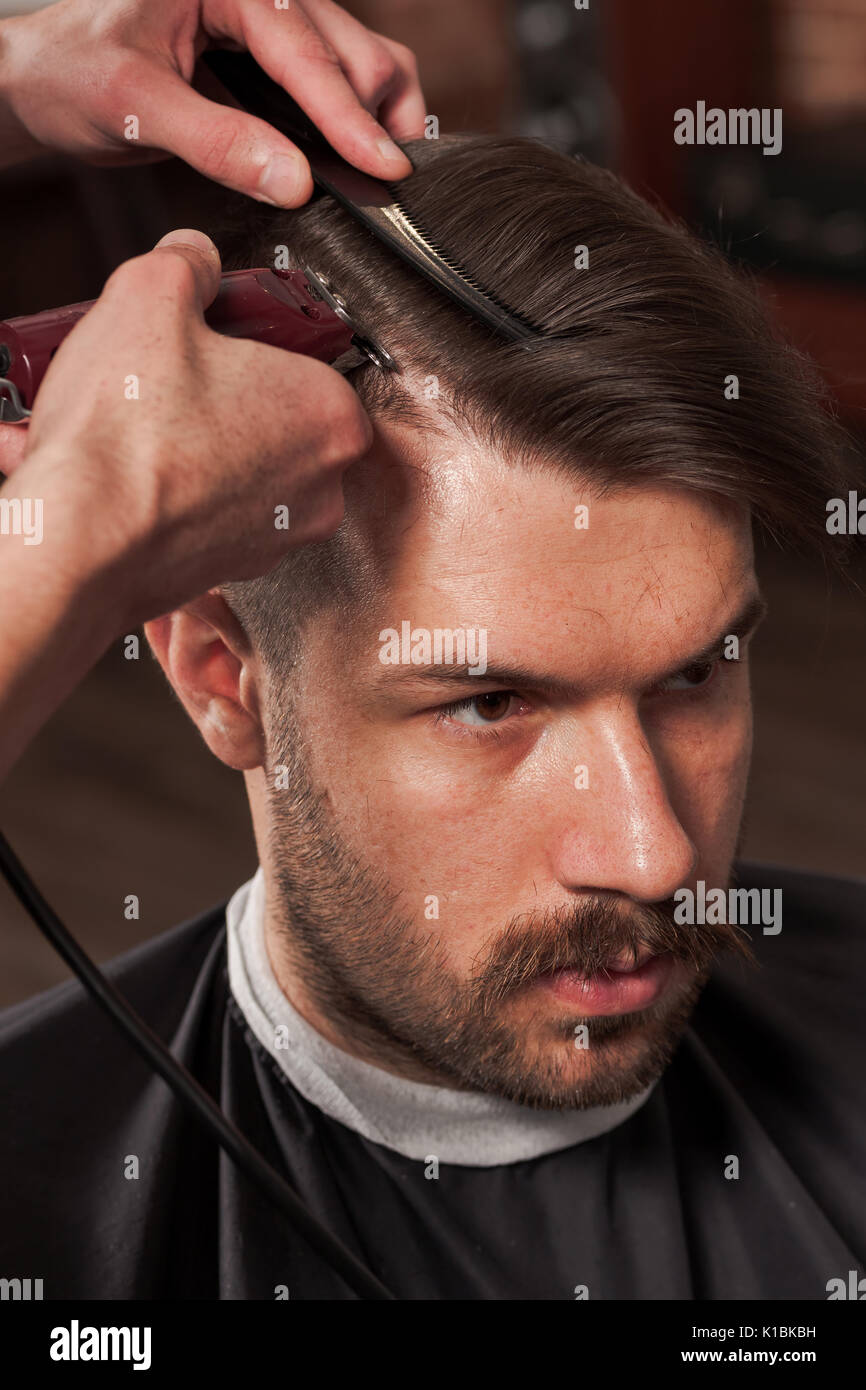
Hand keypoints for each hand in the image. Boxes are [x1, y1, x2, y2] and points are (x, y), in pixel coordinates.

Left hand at [0, 0, 424, 202]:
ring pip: (360, 56)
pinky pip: (340, 75)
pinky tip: (356, 154)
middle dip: (372, 114)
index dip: (347, 115)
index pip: (303, 49)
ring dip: (377, 112)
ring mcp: (272, 17)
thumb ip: (216, 142)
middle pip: (350, 46)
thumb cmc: (74, 73)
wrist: (49, 78)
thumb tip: (295, 180)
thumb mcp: (135, 109)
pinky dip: (358, 116)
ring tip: (376, 168)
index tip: (383, 167)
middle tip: (384, 180)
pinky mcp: (276, 52)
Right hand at [0, 228, 372, 628]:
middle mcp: (320, 487)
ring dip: (180, 441)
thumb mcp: (150, 296)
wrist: (83, 540)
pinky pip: (200, 512)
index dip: (254, 341)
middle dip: (213, 393)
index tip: (215, 336)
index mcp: (329, 416)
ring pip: (232, 467)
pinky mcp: (231, 568)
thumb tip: (194, 258)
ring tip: (125, 421)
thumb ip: (187, 264)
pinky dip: (161, 488)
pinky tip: (114, 465)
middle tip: (164, 375)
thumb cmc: (128, 439)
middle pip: (270, 416)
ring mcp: (277, 537)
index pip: (310, 359)